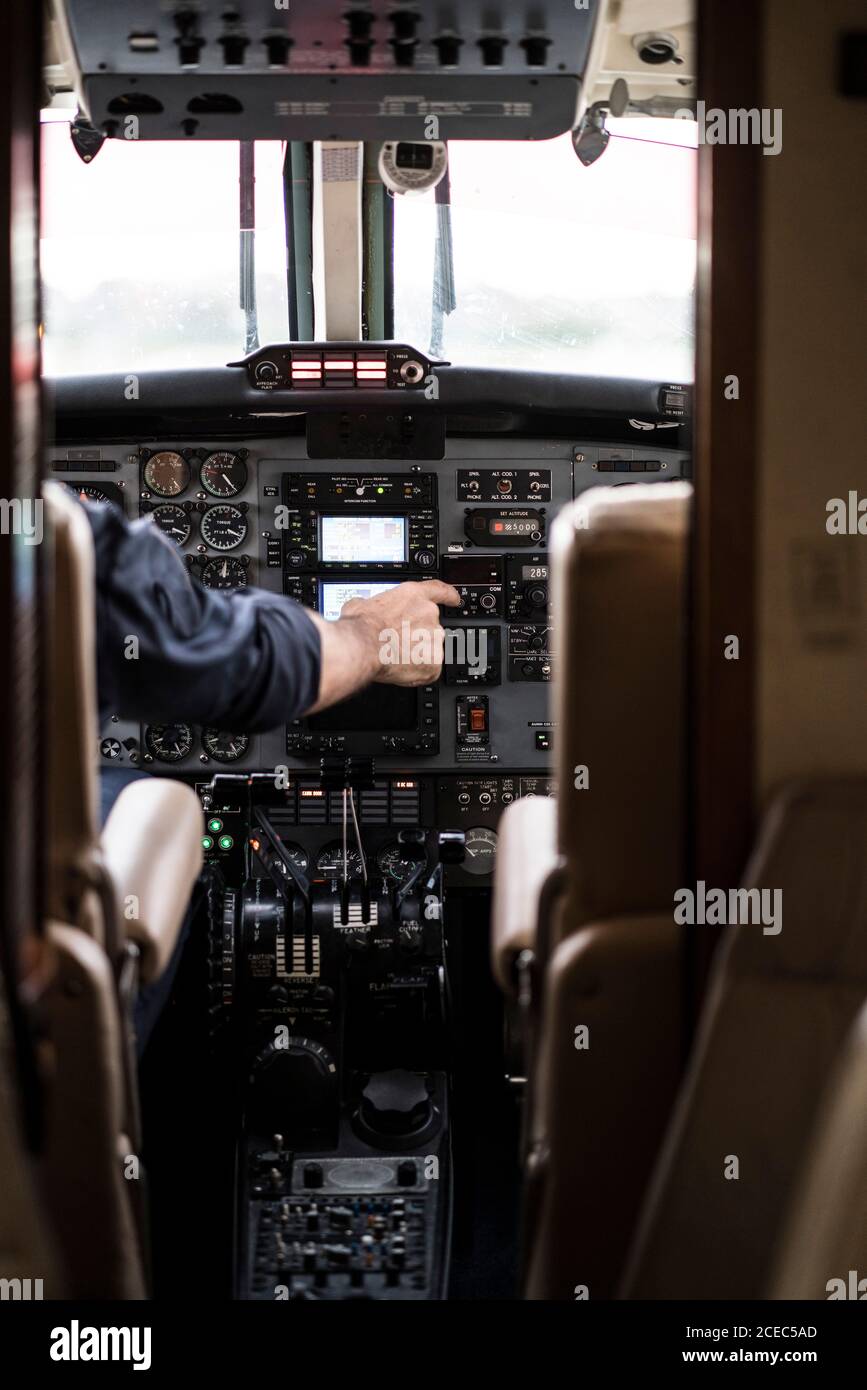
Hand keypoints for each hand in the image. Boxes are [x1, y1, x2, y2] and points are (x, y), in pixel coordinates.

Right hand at [340, 580, 461, 685]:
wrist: (362, 647)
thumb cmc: (360, 626)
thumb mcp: (360, 604)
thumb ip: (370, 603)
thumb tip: (362, 607)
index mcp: (412, 596)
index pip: (439, 591)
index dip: (449, 596)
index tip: (455, 600)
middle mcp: (428, 613)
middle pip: (431, 627)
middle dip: (418, 636)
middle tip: (397, 644)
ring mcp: (434, 637)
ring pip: (430, 649)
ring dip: (417, 654)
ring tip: (395, 657)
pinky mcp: (434, 661)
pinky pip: (429, 669)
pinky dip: (418, 672)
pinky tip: (401, 669)